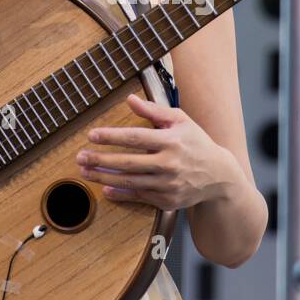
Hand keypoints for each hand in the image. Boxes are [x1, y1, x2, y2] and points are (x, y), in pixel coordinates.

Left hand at [75, 93, 240, 210]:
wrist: (219, 176)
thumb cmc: (196, 143)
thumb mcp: (180, 121)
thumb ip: (154, 111)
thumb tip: (130, 99)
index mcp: (171, 140)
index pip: (135, 137)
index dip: (112, 136)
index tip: (92, 135)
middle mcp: (169, 163)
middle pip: (128, 162)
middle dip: (100, 159)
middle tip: (80, 157)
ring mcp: (168, 184)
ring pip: (130, 181)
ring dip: (104, 177)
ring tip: (85, 171)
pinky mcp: (167, 200)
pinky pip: (139, 196)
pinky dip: (121, 193)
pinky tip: (106, 189)